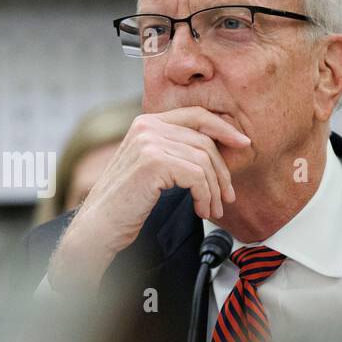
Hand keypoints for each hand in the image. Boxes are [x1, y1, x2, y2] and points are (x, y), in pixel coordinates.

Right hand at [47, 107, 249, 293]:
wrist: (99, 226)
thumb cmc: (124, 203)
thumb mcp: (151, 169)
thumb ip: (175, 152)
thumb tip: (216, 152)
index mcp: (146, 123)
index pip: (196, 115)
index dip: (223, 128)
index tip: (243, 143)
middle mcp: (146, 126)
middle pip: (204, 141)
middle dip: (222, 172)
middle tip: (226, 196)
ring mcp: (148, 142)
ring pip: (203, 160)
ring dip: (214, 189)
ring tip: (211, 209)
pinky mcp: (153, 162)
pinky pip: (197, 176)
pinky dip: (205, 195)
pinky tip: (200, 209)